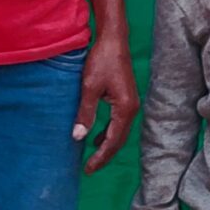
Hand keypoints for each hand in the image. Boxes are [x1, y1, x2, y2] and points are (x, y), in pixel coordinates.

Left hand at [74, 34, 138, 173]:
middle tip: (89, 169)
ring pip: (120, 133)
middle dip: (105, 156)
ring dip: (107, 145)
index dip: (100, 157)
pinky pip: (119, 123)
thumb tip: (78, 137)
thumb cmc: (102, 61)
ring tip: (92, 157)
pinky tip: (97, 136)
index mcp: (125, 109)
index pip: (113, 141)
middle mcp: (131, 109)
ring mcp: (130, 104)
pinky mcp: (126, 99)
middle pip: (119, 141)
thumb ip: (85, 113)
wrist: (113, 40)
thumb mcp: (89, 88)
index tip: (87, 169)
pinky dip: (109, 133)